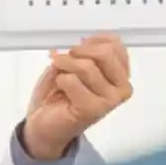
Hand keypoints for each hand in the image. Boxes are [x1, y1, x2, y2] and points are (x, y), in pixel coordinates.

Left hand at [22, 34, 132, 160]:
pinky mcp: (92, 110)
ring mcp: (109, 101)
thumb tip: (85, 40)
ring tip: (58, 74)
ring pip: (87, 66)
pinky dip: (60, 79)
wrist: (44, 124)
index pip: (115, 44)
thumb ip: (85, 50)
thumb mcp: (74, 63)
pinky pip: (72, 80)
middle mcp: (121, 88)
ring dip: (65, 64)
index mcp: (121, 74)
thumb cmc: (60, 92)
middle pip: (106, 52)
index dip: (90, 41)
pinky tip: (60, 89)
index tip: (76, 49)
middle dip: (79, 51)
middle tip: (64, 59)